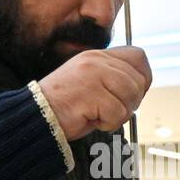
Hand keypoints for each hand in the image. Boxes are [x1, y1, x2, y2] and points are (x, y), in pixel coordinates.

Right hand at [37, 46, 151, 140]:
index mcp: (98, 56)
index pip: (138, 56)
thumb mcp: (93, 83)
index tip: (133, 95)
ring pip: (130, 97)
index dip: (143, 78)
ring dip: (119, 114)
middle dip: (131, 102)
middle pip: (138, 81)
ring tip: (99, 115)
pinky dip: (109, 123)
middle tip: (111, 111)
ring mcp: (93, 75)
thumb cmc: (66, 106)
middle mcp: (96, 61)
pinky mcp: (90, 93)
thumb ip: (114, 80)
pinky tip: (92, 120)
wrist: (37, 115)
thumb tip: (141, 88)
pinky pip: (117, 113)